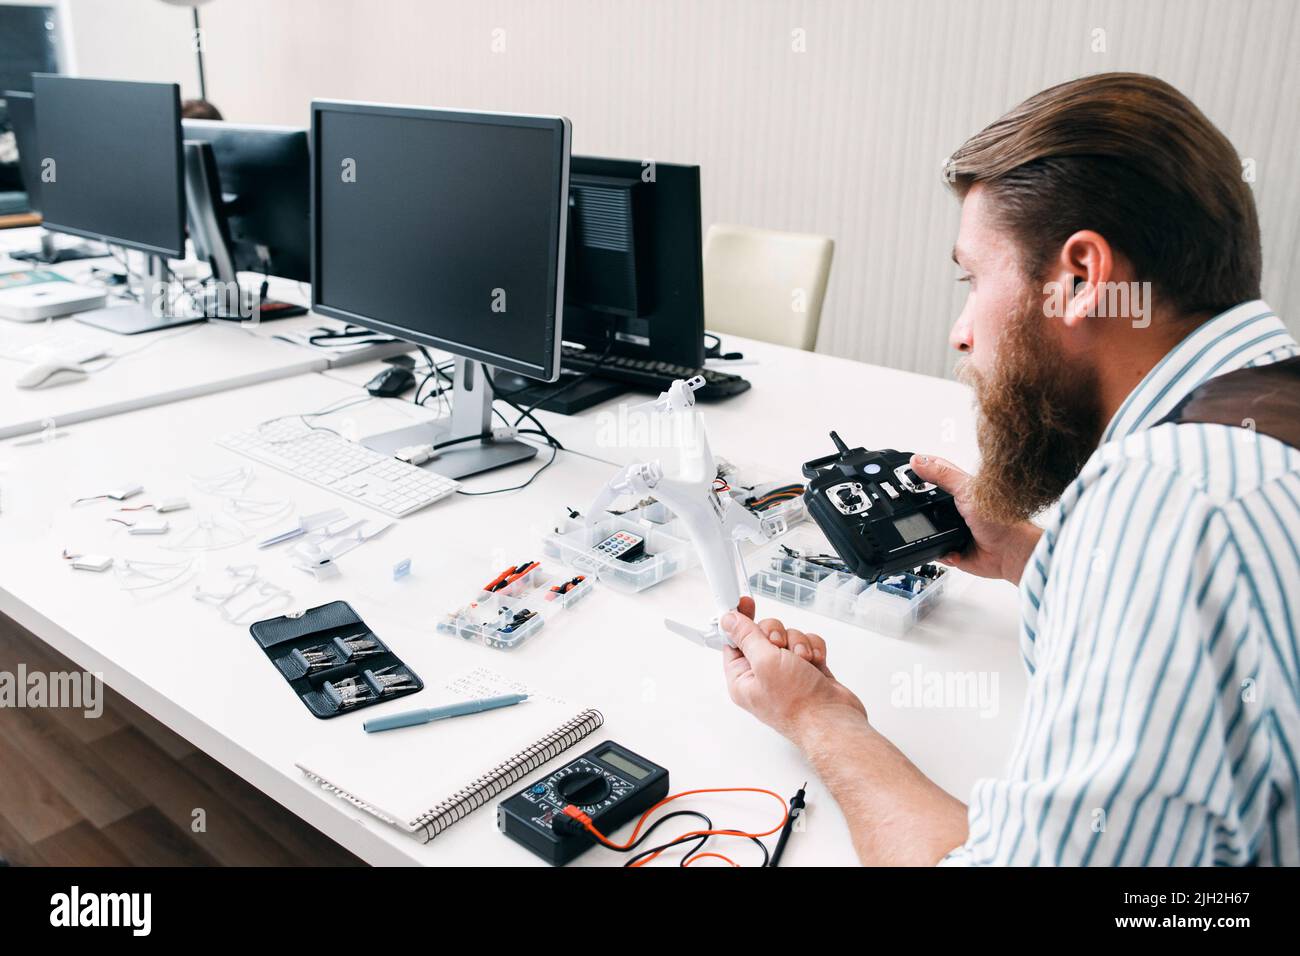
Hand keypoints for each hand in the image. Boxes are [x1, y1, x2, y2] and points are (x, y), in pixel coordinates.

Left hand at [721, 597, 866, 743]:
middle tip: (780, 647)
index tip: (746, 603)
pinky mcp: (808, 670)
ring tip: (803, 661)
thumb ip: (747, 637)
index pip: (733, 641)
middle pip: (763, 634)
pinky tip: (816, 663)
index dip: (739, 621)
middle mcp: (763, 675)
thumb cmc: (798, 704)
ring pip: (788, 637)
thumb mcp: (765, 662)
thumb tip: (729, 621)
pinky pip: (807, 644)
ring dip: (798, 643)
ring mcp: (787, 672)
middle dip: (776, 635)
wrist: (834, 720)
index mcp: (743, 678)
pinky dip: (813, 649)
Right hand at [908, 453, 1041, 584]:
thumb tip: (918, 461)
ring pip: (926, 526)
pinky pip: (933, 549)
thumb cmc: (1001, 520)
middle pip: (926, 499)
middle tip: (907, 503)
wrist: (1010, 552)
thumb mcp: (967, 490)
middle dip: (915, 503)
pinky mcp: (951, 547)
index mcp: (961, 488)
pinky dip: (937, 549)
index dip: (919, 467)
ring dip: (924, 529)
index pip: (935, 471)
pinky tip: (947, 546)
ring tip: (926, 529)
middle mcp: (955, 507)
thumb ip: (942, 475)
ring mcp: (952, 527)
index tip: (904, 466)